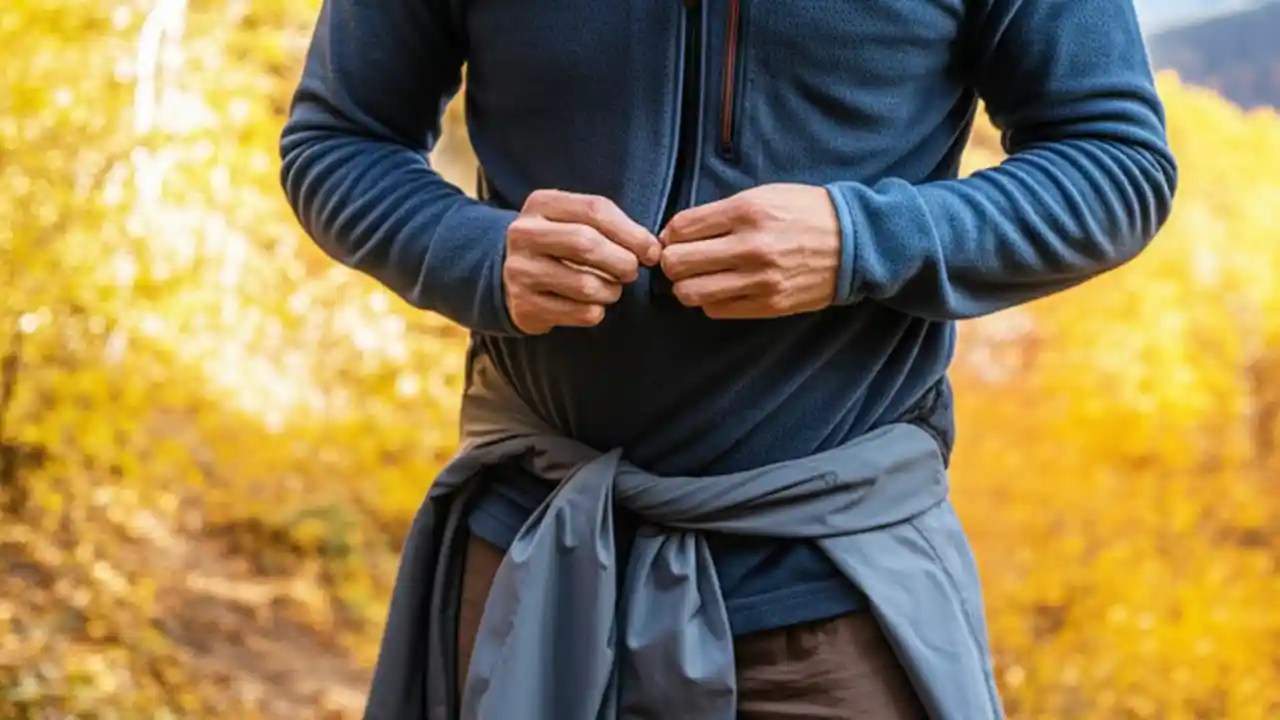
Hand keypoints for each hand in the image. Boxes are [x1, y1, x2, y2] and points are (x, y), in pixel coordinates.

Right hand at [504, 189, 661, 333]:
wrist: (512, 280)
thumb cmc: (558, 248)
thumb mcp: (574, 222)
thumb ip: (610, 226)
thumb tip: (652, 249)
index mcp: (541, 204)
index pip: (595, 209)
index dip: (632, 232)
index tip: (652, 251)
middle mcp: (524, 234)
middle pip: (586, 243)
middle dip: (622, 261)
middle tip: (632, 272)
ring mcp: (520, 271)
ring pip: (585, 284)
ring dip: (612, 291)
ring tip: (612, 289)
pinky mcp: (524, 306)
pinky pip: (580, 313)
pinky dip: (597, 311)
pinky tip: (592, 305)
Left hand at [658, 184, 840, 318]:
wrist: (856, 241)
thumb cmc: (805, 213)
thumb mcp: (764, 195)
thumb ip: (720, 213)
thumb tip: (675, 234)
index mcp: (747, 211)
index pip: (681, 228)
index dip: (670, 235)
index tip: (676, 238)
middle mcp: (751, 247)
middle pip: (678, 263)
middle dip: (672, 262)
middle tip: (681, 260)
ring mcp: (760, 280)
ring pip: (691, 293)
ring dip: (687, 285)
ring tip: (699, 277)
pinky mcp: (769, 304)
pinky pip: (717, 310)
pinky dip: (710, 300)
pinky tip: (722, 289)